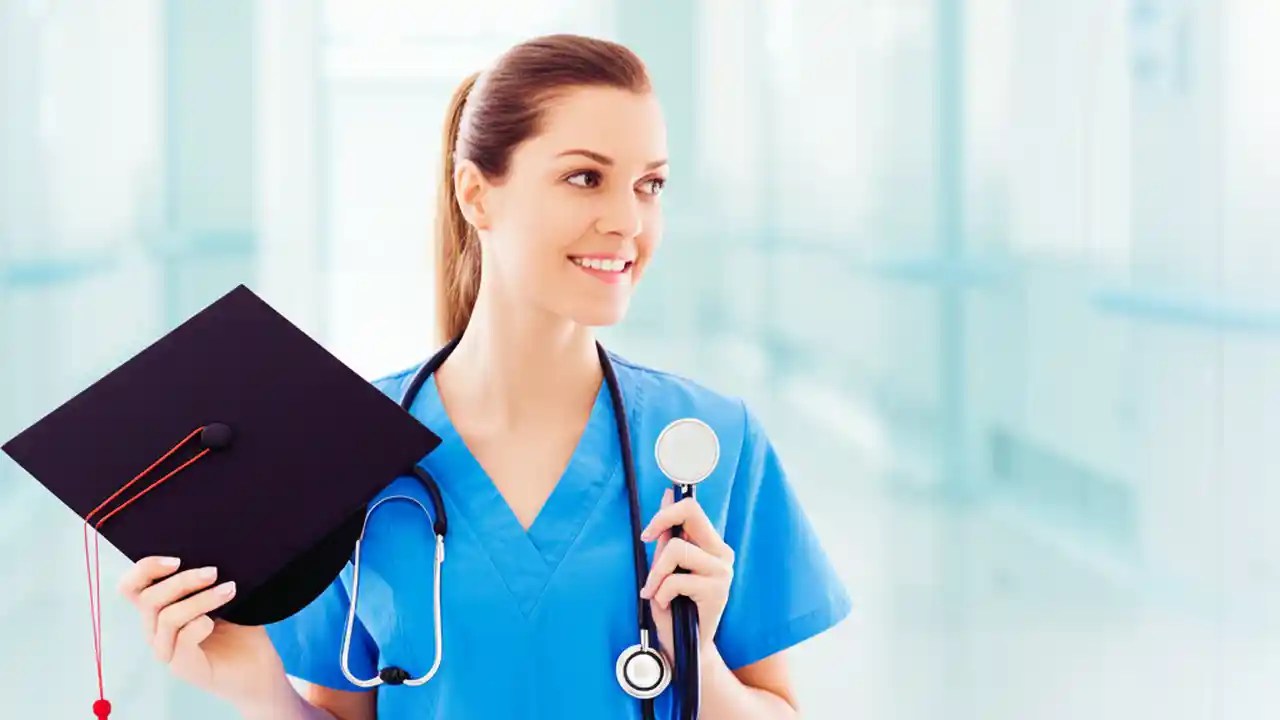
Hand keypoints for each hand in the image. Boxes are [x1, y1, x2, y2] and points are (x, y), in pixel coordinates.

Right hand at [119, 557, 288, 710]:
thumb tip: (208, 552)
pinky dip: (200, 624)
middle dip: (183, 580)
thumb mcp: (220, 595)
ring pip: (167, 617)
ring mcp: (166, 650)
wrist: (257, 666)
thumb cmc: (237, 627)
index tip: (176, 559)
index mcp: (159, 609)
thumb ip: (206, 579)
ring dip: (201, 599)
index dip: (144, 569)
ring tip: (230, 590)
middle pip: (149, 599)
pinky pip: (182, 639)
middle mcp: (156, 629)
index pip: (131, 587)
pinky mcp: (182, 667)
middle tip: (213, 572)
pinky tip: (216, 622)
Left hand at [638, 488, 734, 666]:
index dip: (666, 511)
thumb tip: (667, 496)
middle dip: (661, 522)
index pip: (692, 508)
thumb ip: (668, 536)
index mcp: (711, 544)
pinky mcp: (718, 591)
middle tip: (646, 540)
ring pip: (676, 550)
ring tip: (656, 592)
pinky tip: (666, 604)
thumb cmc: (674, 607)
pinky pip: (676, 580)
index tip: (648, 531)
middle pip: (691, 513)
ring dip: (656, 574)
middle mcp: (721, 553)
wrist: (685, 646)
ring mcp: (722, 571)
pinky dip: (661, 593)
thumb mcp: (665, 568)